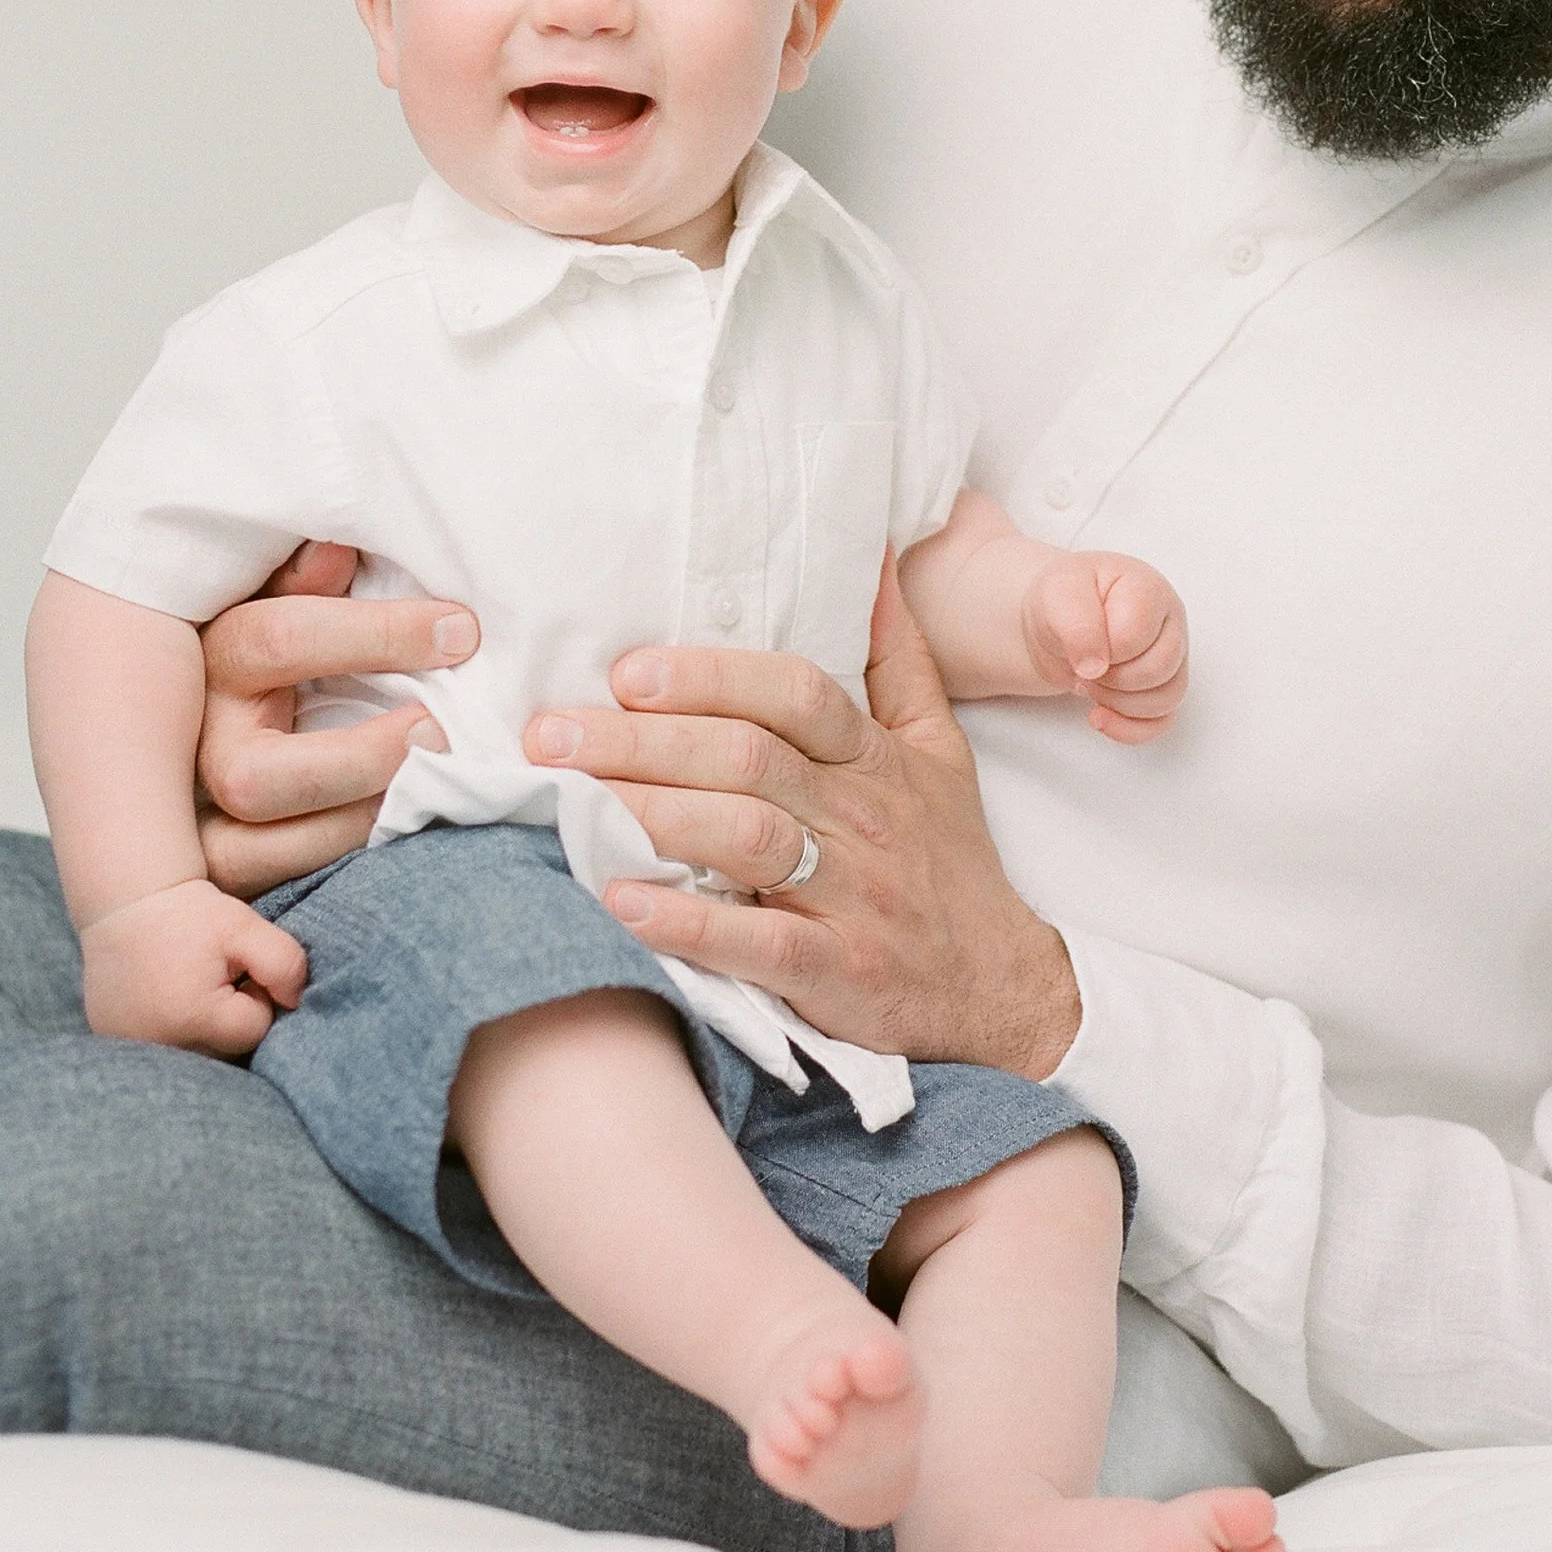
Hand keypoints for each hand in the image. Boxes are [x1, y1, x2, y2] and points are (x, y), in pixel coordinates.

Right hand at [80, 876, 307, 1057]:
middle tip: (214, 976)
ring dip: (202, 1027)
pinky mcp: (114, 1040)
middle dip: (230, 1018)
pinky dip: (171, 1028)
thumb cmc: (189, 912)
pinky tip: (167, 996)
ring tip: (191, 986)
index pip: (253, 1030)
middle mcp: (158, 1044)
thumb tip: (294, 1003)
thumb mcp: (246, 926)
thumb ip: (284, 963)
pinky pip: (161, 1047)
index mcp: (194, 1020)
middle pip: (223, 1051)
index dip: (256, 996)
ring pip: (195, 1054)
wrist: (124, 900)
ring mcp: (131, 1046)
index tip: (238, 969)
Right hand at [195, 540, 473, 898]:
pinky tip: (401, 826)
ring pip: (261, 848)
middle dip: (361, 758)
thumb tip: (338, 549)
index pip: (282, 640)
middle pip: (256, 778)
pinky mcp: (223, 863)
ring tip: (433, 784)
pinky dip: (341, 860)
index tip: (460, 631)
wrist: (245, 699)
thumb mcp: (291, 589)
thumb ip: (308, 573)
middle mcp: (196, 741)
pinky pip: (275, 881)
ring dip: (358, 821)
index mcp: (214, 652)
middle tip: (440, 730)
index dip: (379, 635)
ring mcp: (200, 813)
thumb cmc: (290, 631)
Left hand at [523, 560, 1083, 1075]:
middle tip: (551, 735)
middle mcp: (862, 819)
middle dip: (643, 742)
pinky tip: (619, 900)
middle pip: (748, 759)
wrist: (1001, 992)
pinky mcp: (835, 974)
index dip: (712, 677)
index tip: (627, 672)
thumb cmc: (947, 861)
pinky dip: (686, 921)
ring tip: (569, 803)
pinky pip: (757, 944)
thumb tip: (872, 558)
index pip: (796, 694)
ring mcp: (850, 897)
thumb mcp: (938, 747)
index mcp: (876, 759)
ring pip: (745, 838)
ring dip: (652, 815)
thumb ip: (898, 655)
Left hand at [1021, 551, 1188, 740]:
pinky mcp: (1161, 687)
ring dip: (1119, 704)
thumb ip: (1078, 625)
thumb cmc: (1063, 599)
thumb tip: (1095, 668)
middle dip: (1111, 679)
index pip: (1136, 637)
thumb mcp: (1058, 594)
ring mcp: (1170, 657)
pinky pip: (1163, 721)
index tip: (1078, 642)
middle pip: (1159, 670)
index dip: (1103, 651)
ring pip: (1167, 699)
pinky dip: (1130, 729)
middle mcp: (1168, 622)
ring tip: (1090, 683)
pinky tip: (1099, 717)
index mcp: (1148, 589)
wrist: (1055, 620)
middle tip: (1082, 667)